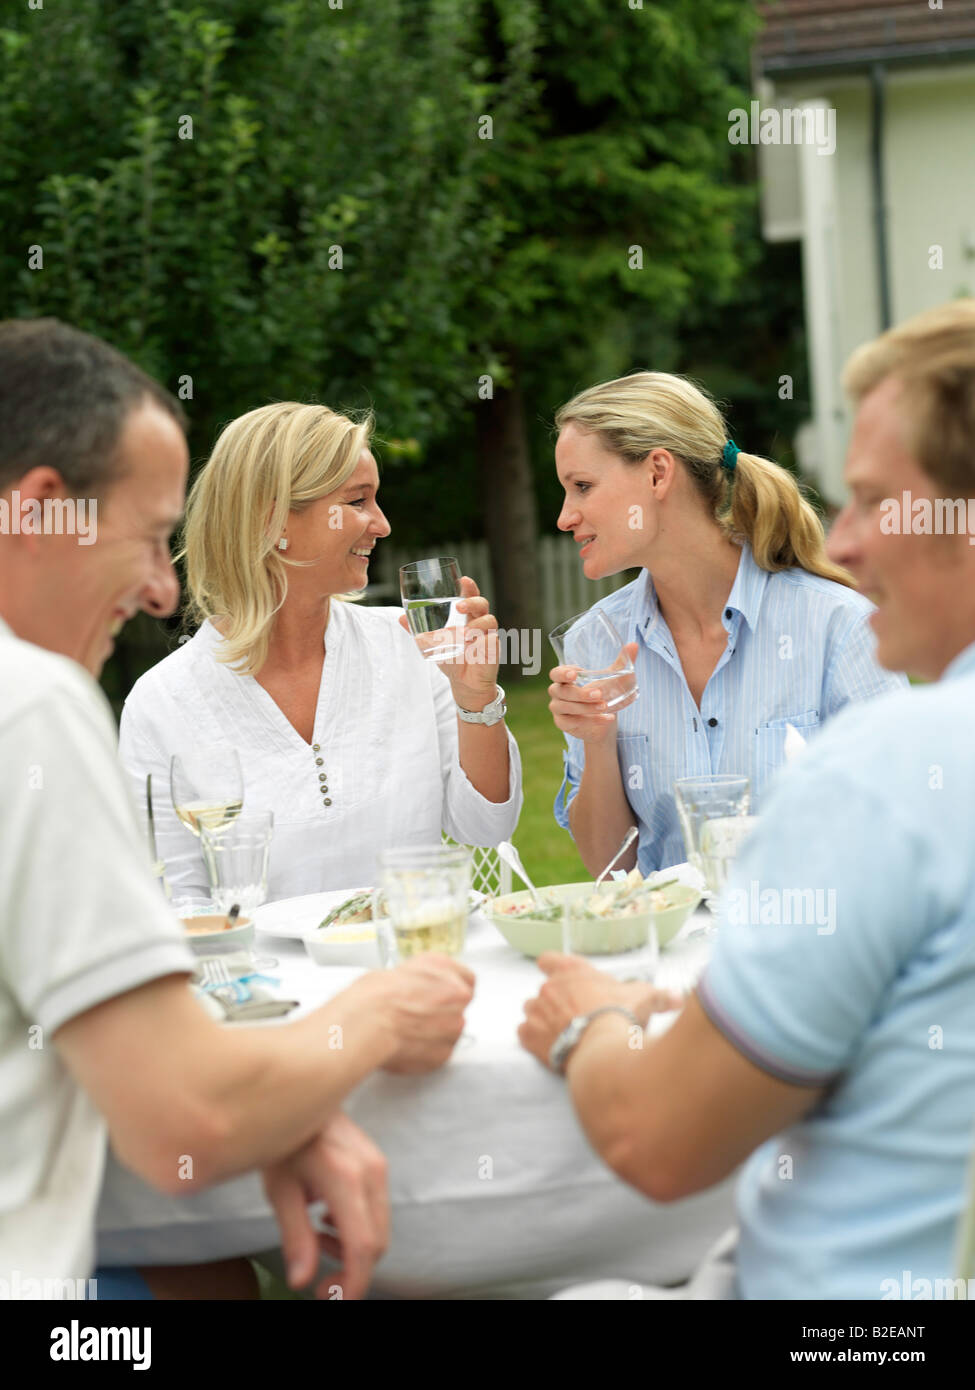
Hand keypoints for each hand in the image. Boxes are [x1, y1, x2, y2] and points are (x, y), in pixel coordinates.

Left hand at [262, 1112, 388, 1300]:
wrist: (301, 1091)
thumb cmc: (285, 1137)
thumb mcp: (280, 1188)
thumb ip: (294, 1236)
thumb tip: (301, 1279)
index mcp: (345, 1178)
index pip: (363, 1246)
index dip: (352, 1283)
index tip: (331, 1297)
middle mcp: (371, 1171)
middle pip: (376, 1242)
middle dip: (351, 1269)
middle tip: (319, 1280)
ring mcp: (378, 1165)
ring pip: (378, 1228)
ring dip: (351, 1247)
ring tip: (315, 1239)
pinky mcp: (377, 1163)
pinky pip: (376, 1209)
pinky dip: (356, 1227)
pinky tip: (327, 1217)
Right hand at [377, 953, 474, 1073]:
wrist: (369, 1022)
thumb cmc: (375, 995)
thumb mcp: (396, 972)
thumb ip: (419, 981)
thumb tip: (415, 990)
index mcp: (445, 967)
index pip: (466, 978)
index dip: (451, 989)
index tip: (442, 994)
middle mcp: (457, 994)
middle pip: (460, 1005)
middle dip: (443, 1011)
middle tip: (419, 1015)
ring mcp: (454, 1025)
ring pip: (451, 1030)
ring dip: (435, 1032)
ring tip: (408, 1032)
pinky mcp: (444, 1053)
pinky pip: (439, 1051)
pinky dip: (426, 1051)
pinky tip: (407, 1045)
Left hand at [399, 577, 500, 706]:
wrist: (463, 683)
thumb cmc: (451, 659)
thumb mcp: (432, 644)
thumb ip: (418, 631)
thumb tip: (401, 617)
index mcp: (467, 618)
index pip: (471, 596)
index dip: (470, 587)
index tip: (463, 579)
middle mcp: (479, 623)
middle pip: (482, 603)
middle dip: (472, 602)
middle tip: (459, 607)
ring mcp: (488, 635)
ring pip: (489, 620)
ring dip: (475, 625)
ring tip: (464, 635)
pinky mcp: (493, 648)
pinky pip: (490, 639)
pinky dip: (480, 642)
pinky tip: (471, 647)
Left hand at [518, 953, 683, 1070]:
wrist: (602, 1049)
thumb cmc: (621, 1016)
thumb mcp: (645, 998)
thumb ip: (659, 995)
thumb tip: (679, 997)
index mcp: (572, 970)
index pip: (549, 959)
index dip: (552, 967)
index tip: (559, 976)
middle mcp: (549, 987)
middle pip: (543, 990)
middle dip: (555, 1002)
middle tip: (575, 1017)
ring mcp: (536, 1011)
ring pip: (531, 1011)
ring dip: (542, 1020)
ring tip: (563, 1033)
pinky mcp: (529, 1036)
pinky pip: (524, 1034)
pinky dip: (534, 1040)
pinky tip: (550, 1047)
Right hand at [548, 642, 637, 744]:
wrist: (603, 720)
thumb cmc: (603, 693)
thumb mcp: (613, 678)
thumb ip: (621, 662)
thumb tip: (634, 645)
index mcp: (566, 678)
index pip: (556, 673)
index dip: (562, 673)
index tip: (575, 674)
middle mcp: (558, 692)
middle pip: (561, 691)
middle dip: (580, 693)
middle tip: (598, 694)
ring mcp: (559, 709)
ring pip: (567, 707)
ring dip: (587, 707)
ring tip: (605, 706)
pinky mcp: (563, 723)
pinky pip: (573, 722)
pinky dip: (591, 721)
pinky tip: (607, 718)